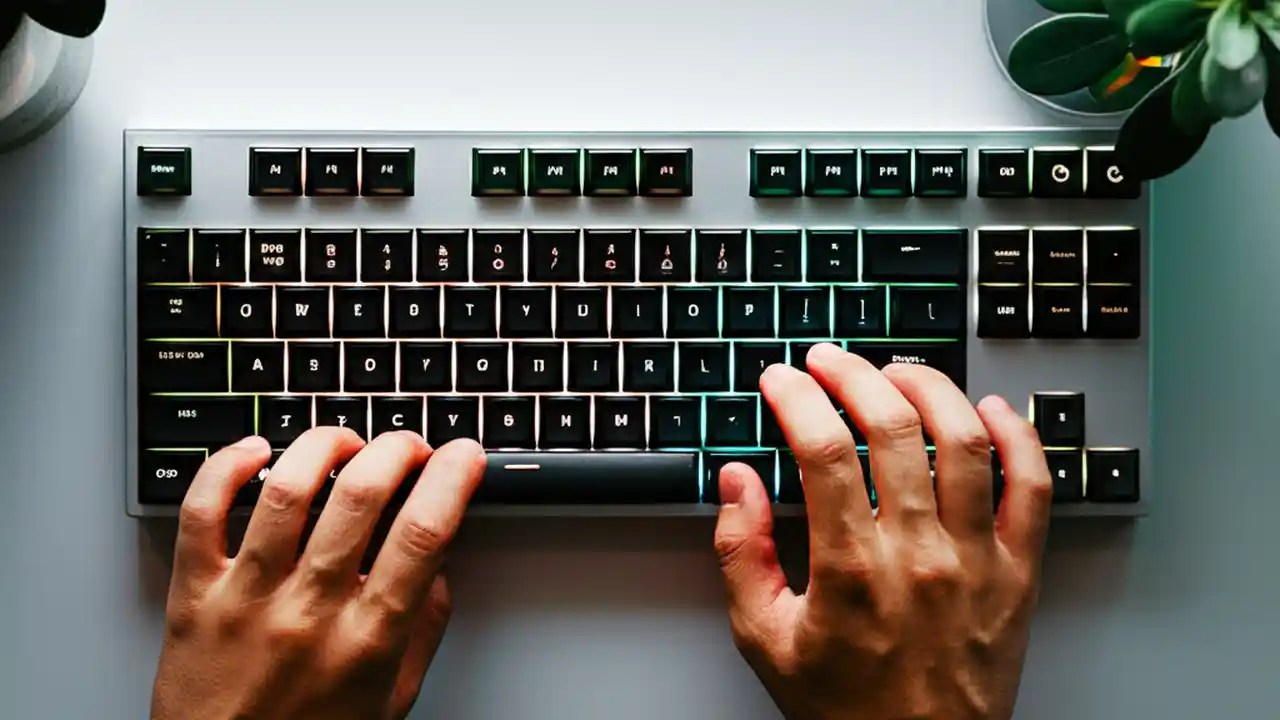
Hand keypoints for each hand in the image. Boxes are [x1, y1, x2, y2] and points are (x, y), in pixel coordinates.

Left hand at [151, 429, 485, 719]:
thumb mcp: (392, 696)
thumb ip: (423, 626)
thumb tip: (437, 559)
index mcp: (366, 641)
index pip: (421, 537)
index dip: (450, 480)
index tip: (463, 455)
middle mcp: (307, 613)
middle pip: (360, 498)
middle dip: (397, 450)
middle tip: (409, 446)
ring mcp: (246, 599)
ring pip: (287, 490)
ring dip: (325, 445)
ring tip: (345, 442)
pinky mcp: (193, 594)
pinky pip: (201, 511)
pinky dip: (226, 466)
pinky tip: (256, 453)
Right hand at [714, 343, 1052, 719]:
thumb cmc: (844, 708)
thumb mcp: (763, 639)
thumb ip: (739, 555)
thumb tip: (735, 483)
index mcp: (851, 570)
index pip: (822, 449)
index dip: (796, 398)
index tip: (781, 380)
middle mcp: (919, 554)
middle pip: (892, 428)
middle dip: (853, 375)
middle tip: (829, 360)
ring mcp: (977, 559)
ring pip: (965, 441)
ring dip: (929, 388)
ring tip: (897, 372)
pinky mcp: (1020, 572)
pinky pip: (1035, 487)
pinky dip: (1020, 437)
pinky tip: (992, 409)